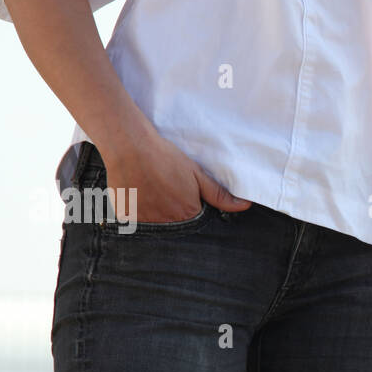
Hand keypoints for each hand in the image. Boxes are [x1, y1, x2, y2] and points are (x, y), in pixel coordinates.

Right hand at [100, 129, 250, 223]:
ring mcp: (145, 221)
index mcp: (187, 214)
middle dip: (171, 212)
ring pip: (154, 223)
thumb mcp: (197, 174)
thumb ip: (219, 195)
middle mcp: (167, 222)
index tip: (179, 193)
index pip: (193, 221)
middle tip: (162, 189)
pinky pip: (134, 221)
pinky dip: (136, 211)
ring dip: (153, 212)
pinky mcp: (126, 217)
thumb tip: (244, 206)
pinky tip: (136, 192)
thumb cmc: (165, 158)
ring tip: (148, 189)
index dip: (188, 207)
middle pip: (173, 224)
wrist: (130, 147)